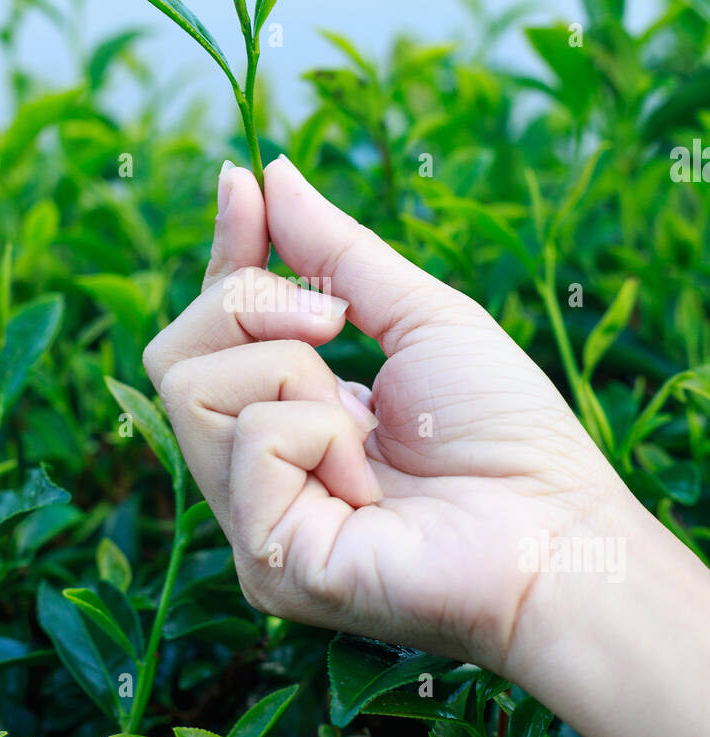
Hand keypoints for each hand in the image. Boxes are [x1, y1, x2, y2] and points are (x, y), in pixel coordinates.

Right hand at [143, 156, 620, 677]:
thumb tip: (269, 174)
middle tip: (336, 324)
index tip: (241, 186)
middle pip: (174, 353)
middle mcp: (257, 473)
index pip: (214, 329)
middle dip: (249, 304)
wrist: (561, 529)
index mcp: (291, 418)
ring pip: (193, 386)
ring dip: (296, 372)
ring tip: (370, 425)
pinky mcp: (267, 561)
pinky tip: (369, 483)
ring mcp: (254, 521)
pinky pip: (249, 442)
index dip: (222, 255)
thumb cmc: (508, 434)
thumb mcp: (419, 319)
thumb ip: (336, 255)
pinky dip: (319, 434)